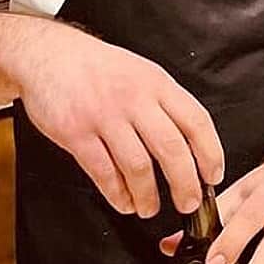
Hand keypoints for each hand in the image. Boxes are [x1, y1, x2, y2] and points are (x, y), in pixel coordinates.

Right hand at [13, 24, 223, 216]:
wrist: (49, 54)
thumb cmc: (100, 68)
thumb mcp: (143, 73)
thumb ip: (165, 104)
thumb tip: (192, 145)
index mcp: (157, 84)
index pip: (196, 121)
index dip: (210, 152)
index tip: (213, 176)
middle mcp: (135, 99)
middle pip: (171, 147)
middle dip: (184, 182)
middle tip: (189, 204)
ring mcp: (104, 116)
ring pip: (137, 165)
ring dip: (148, 194)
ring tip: (150, 208)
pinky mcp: (75, 132)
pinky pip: (102, 171)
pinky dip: (117, 193)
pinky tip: (124, 202)